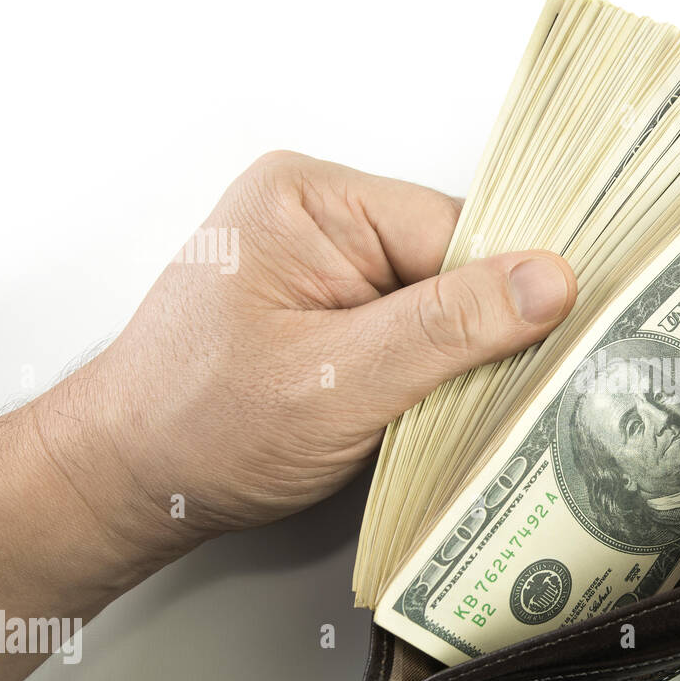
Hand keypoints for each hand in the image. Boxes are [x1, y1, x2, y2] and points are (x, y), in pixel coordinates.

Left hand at [0, 151, 574, 680]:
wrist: (128, 481)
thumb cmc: (198, 426)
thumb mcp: (339, 381)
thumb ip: (449, 328)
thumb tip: (550, 281)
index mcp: (312, 198)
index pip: (459, 228)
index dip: (503, 298)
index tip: (542, 355)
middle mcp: (321, 216)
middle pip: (456, 264)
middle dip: (474, 337)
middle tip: (471, 398)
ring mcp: (327, 262)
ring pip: (442, 303)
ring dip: (450, 362)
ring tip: (426, 410)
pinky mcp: (335, 307)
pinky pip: (415, 328)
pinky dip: (428, 375)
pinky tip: (414, 410)